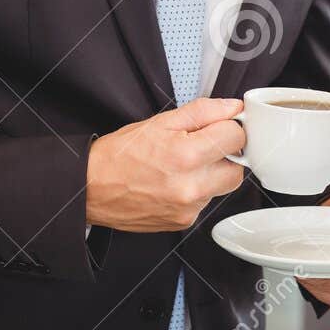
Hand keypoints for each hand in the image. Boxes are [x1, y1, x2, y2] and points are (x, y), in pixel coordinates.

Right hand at [84, 98, 245, 231]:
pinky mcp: (183, 222)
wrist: (91, 188)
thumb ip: (203, 112)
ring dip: (213, 173)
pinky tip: (175, 182)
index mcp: (186, 156)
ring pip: (222, 187)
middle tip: (205, 146)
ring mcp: (188, 208)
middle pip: (238, 168)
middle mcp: (191, 187)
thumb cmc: (120, 155)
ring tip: (184, 164)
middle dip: (227, 154)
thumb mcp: (161, 122)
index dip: (229, 126)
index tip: (219, 126)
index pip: (236, 137)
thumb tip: (232, 107)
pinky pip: (205, 202)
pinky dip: (198, 190)